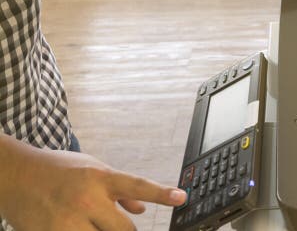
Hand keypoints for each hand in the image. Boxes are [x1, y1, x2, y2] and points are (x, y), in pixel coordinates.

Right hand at [0, 140, 185, 230]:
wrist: (16, 175)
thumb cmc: (58, 170)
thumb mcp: (93, 169)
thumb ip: (120, 191)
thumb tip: (142, 209)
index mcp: (100, 178)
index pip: (138, 185)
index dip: (162, 193)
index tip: (181, 197)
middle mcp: (87, 199)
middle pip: (125, 230)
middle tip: (116, 227)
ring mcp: (68, 221)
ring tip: (91, 223)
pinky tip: (75, 225)